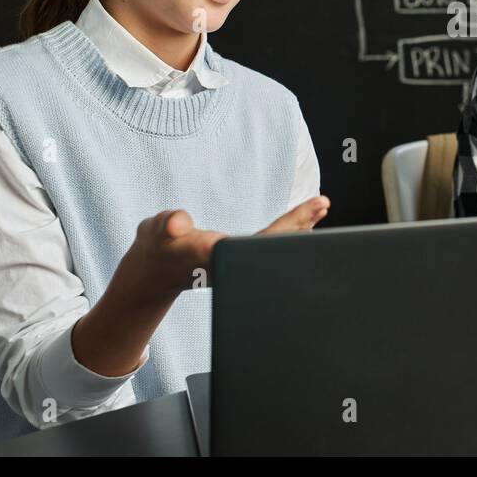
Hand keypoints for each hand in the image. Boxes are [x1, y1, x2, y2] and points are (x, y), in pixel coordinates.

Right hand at [119, 196, 330, 303]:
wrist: (152, 273)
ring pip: (275, 248)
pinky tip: (301, 224)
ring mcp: (239, 266)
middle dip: (301, 225)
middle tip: (323, 203)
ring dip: (299, 229)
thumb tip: (178, 224)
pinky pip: (269, 247)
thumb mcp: (156, 230)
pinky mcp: (239, 262)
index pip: (263, 241)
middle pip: (276, 246)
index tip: (309, 210)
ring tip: (320, 208)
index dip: (288, 226)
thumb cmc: (158, 244)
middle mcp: (235, 264)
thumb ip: (168, 225)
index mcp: (218, 257)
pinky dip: (287, 232)